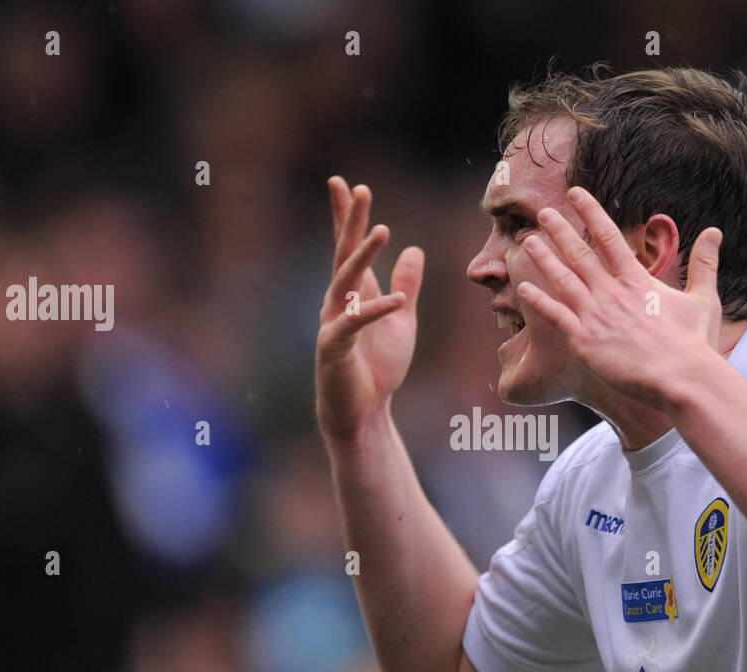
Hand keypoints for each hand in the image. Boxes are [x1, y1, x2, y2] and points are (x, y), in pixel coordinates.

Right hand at [315, 177, 423, 439]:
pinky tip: (396, 300)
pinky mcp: (334, 347)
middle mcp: (339, 301)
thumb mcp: (402, 320)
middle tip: (358, 188)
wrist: (363, 412)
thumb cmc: (378, 368)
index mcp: (354, 291)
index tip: (349, 184)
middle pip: (343, 253)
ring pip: (346, 280)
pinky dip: (376, 310)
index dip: (349, 217)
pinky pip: (355, 323)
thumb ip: (406, 286)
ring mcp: (333, 322)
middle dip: (351, 221)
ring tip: (382, 230)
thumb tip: (413, 250)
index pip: (349, 247)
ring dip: (363, 255)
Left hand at [516, 185, 723, 409]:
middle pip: (579, 253)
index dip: (590, 212)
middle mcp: (612, 293)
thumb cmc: (695, 344)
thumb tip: (715, 232)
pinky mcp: (584, 341)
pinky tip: (522, 288)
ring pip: (562, 280)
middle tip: (542, 212)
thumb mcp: (704, 299)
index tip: (575, 194)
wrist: (682, 379)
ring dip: (543, 259)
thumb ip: (705, 264)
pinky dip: (538, 301)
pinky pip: (555, 316)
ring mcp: (596, 316)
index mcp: (637, 280)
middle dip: (559, 230)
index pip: (609, 237)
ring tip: (527, 242)